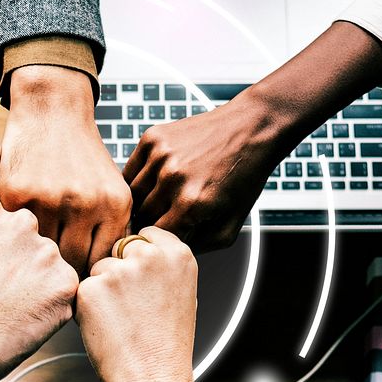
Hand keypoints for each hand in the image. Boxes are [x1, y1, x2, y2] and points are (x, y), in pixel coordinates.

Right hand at [0, 66, 131, 272]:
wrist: (52, 111)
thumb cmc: (82, 156)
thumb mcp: (112, 188)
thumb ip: (111, 230)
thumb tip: (104, 277)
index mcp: (114, 205)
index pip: (101, 262)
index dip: (88, 274)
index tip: (77, 276)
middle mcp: (84, 204)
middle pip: (72, 264)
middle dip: (62, 270)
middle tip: (52, 271)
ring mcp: (48, 199)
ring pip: (41, 252)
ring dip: (36, 256)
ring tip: (33, 256)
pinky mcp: (16, 194)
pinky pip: (16, 232)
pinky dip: (16, 235)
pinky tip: (17, 233)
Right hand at [0, 195, 76, 381]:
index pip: (12, 219)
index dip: (6, 252)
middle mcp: (19, 224)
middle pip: (37, 241)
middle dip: (26, 268)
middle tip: (3, 298)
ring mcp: (44, 253)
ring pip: (54, 268)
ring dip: (40, 290)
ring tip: (10, 313)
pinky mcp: (63, 285)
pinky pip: (68, 295)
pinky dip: (53, 311)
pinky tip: (25, 322)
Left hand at [75, 226, 197, 381]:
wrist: (153, 379)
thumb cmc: (167, 344)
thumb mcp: (182, 294)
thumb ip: (163, 266)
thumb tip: (140, 249)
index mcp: (177, 255)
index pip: (145, 234)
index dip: (138, 256)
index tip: (141, 275)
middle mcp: (149, 257)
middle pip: (119, 248)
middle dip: (119, 270)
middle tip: (132, 306)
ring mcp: (119, 271)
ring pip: (99, 269)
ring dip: (102, 289)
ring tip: (122, 320)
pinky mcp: (92, 288)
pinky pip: (83, 289)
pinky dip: (88, 307)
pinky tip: (107, 327)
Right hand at [122, 91, 284, 251]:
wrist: (251, 129)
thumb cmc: (243, 177)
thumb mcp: (231, 225)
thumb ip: (199, 247)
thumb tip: (169, 252)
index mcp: (191, 204)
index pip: (155, 237)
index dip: (159, 241)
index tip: (164, 239)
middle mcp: (172, 178)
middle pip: (141, 216)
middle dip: (151, 222)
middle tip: (165, 219)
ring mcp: (160, 156)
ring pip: (131, 194)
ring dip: (142, 202)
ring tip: (161, 201)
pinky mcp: (152, 138)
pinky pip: (131, 170)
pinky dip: (138, 179)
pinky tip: (156, 181)